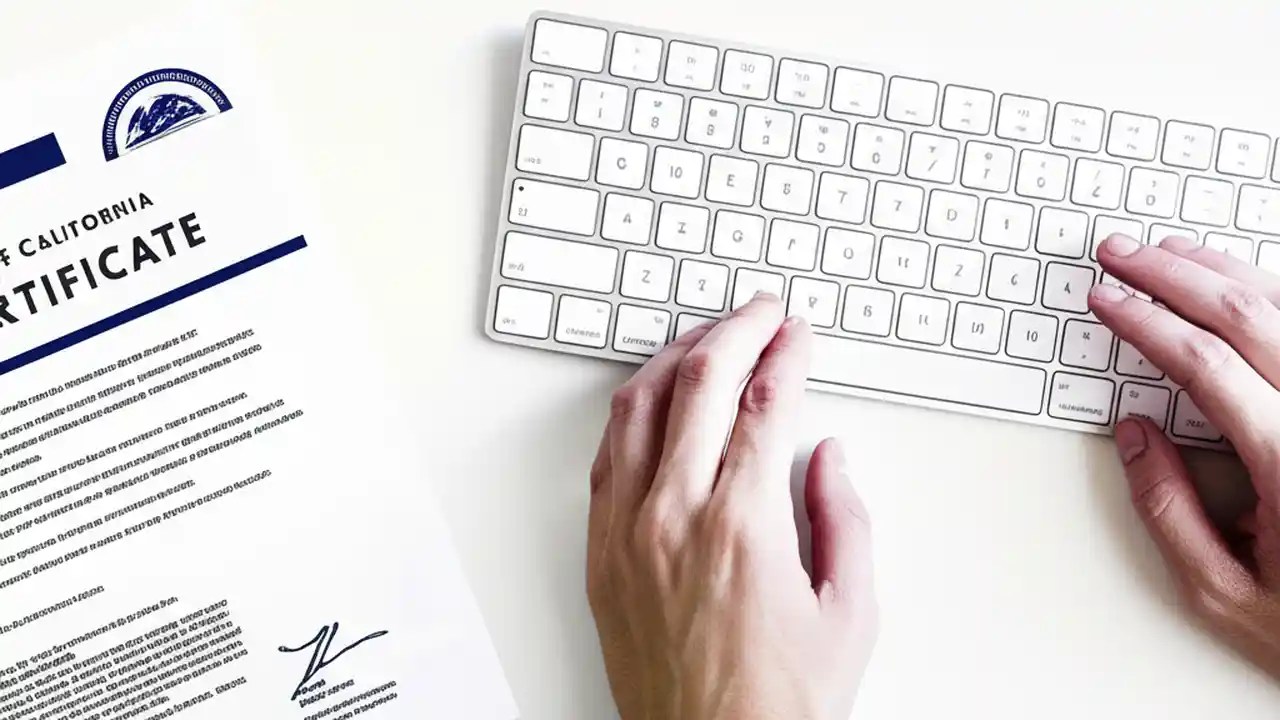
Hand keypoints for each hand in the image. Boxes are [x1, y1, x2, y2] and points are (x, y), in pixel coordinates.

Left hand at [585, 295, 876, 719]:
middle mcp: (673, 518)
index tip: (798, 335)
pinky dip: (633, 411)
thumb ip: (845, 520)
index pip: (764, 402)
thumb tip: (828, 455)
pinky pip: (606, 456)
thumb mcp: (848, 614)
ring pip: (639, 408)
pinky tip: (654, 400)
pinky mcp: (599, 555)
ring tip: (708, 340)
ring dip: (677, 358)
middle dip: (736, 331)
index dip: (786, 353)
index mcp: (742, 527)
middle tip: (761, 313)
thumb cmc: (774, 704)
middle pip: (699, 384)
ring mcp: (626, 533)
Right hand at [1091, 233, 1279, 676]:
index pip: (1204, 362)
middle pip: (1246, 317)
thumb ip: (1168, 511)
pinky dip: (1271, 297)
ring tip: (1173, 253)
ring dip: (1223, 273)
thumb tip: (1135, 438)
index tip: (1106, 299)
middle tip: (1124, 254)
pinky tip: (1245, 285)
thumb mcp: (1225, 593)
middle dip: (1173, 274)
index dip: (1145, 321)